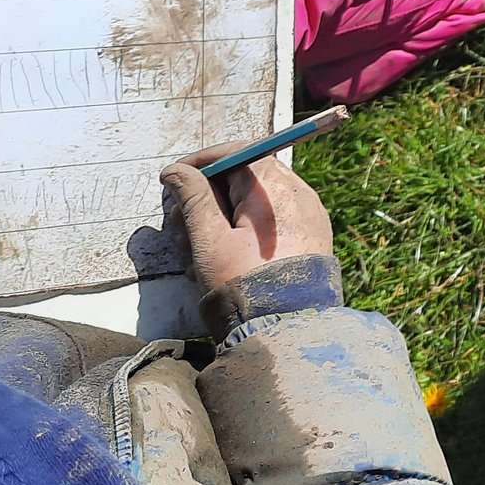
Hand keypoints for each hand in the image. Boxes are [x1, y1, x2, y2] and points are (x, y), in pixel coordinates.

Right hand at [160, 146, 334, 291]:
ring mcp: (308, 215)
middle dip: (207, 197)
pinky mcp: (312, 237)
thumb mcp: (209, 239)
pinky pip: (273, 222)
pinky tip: (221, 258)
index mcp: (274, 186)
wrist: (287, 330)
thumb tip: (177, 171)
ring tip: (194, 248)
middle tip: (178, 222)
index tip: (172, 179)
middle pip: (244, 178)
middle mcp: (298, 193)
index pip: (234, 153)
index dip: (200, 164)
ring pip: (256, 203)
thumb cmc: (243, 283)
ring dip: (222, 217)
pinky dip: (245, 230)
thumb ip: (193, 199)